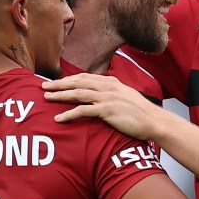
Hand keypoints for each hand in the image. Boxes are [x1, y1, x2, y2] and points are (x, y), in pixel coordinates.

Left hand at [42, 73, 164, 138]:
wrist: (154, 121)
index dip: (69, 79)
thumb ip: (113, 94)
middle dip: (59, 83)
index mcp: (111, 82)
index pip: (85, 77)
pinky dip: (69, 114)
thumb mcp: (126, 97)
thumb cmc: (142, 113)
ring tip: (46, 97)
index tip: (56, 81)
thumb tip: (101, 98)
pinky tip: (58, 118)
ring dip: (60, 95)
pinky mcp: (107, 110)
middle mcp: (107, 87)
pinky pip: (83, 111)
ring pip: (77, 94)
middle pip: (77, 82)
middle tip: (43, 86)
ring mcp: (107, 98)